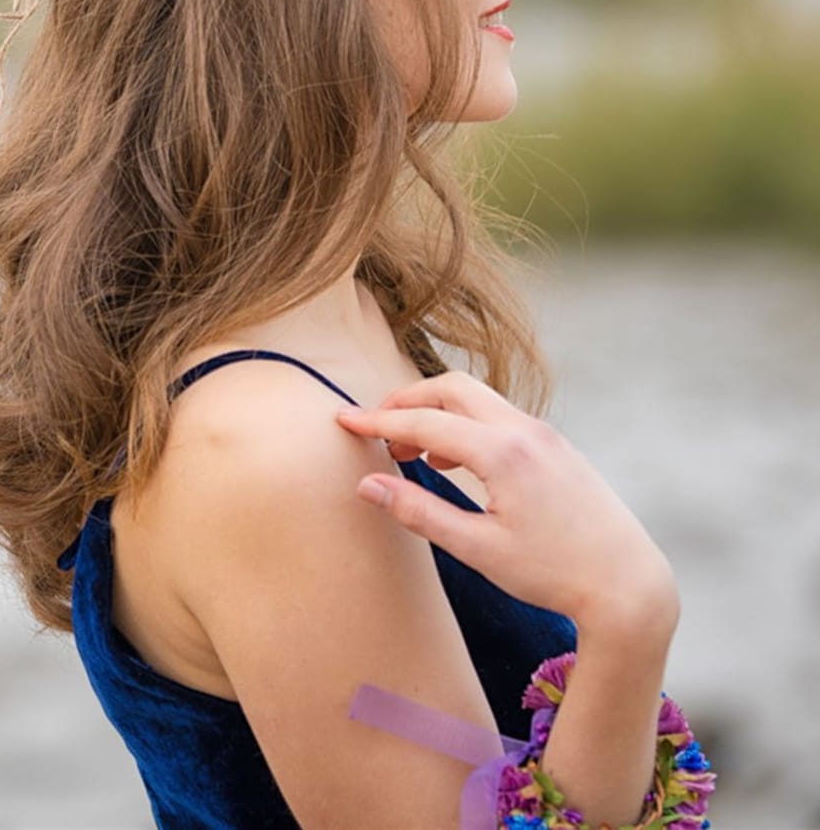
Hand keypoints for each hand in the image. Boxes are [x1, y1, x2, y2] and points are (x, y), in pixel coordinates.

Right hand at [335, 371, 678, 633]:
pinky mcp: (556, 447)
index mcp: (502, 453)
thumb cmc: (554, 573)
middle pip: (451, 389)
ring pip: (478, 400)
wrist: (628, 583)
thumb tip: (368, 485)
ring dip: (437, 412)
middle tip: (375, 426)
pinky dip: (466, 425)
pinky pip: (499, 417)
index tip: (343, 420)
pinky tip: (452, 461)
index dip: (377, 421)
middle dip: (407, 400)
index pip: (424, 422)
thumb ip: (420, 513)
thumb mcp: (478, 549)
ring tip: (408, 452)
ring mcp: (545, 435)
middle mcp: (524, 430)